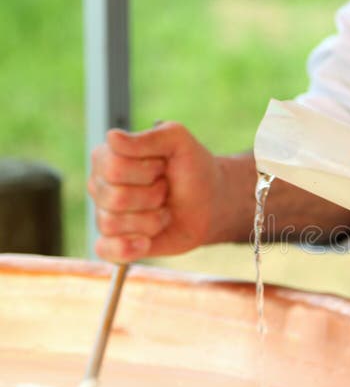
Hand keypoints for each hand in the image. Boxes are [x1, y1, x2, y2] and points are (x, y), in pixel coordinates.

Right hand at [88, 122, 223, 261]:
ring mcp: (105, 214)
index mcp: (108, 156)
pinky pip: (104, 249)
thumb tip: (112, 137)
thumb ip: (151, 137)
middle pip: (115, 198)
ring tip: (163, 210)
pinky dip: (127, 248)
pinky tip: (146, 241)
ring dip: (151, 220)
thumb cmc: (192, 169)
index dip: (147, 170)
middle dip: (153, 196)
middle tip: (165, 190)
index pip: (114, 168)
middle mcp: (101, 185)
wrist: (211, 203)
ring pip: (113, 224)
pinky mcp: (115, 242)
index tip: (163, 166)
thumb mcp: (179, 142)